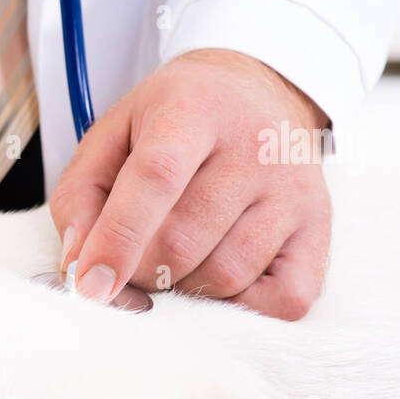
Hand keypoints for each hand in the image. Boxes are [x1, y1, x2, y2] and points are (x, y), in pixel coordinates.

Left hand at [51, 48, 331, 319]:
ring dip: (184, 287)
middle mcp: (255, 145)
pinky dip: (241, 306)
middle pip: (183, 242)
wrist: (256, 92)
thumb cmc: (169, 125)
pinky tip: (220, 273)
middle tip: (132, 259)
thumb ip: (80, 198)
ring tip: (176, 255)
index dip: (117, 239)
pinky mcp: (319, 228)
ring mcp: (294, 189)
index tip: (91, 285)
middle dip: (140, 270)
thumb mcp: (111, 136)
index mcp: (194, 108)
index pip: (156, 178)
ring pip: (225, 277)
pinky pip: (283, 301)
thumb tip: (80, 269)